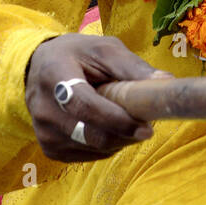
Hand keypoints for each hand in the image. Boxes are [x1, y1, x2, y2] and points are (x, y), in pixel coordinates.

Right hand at [25, 34, 172, 162]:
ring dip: (119, 139)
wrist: (39, 69)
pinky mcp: (50, 149)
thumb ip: (131, 66)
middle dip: (125, 132)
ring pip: (93, 148)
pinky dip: (107, 145)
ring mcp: (44, 133)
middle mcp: (44, 109)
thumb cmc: (77, 55)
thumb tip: (166, 82)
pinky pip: (88, 155)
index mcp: (55, 75)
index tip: (146, 127)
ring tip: (126, 118)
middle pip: (90, 134)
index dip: (117, 120)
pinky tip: (110, 126)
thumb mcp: (103, 49)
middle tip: (146, 123)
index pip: (85, 106)